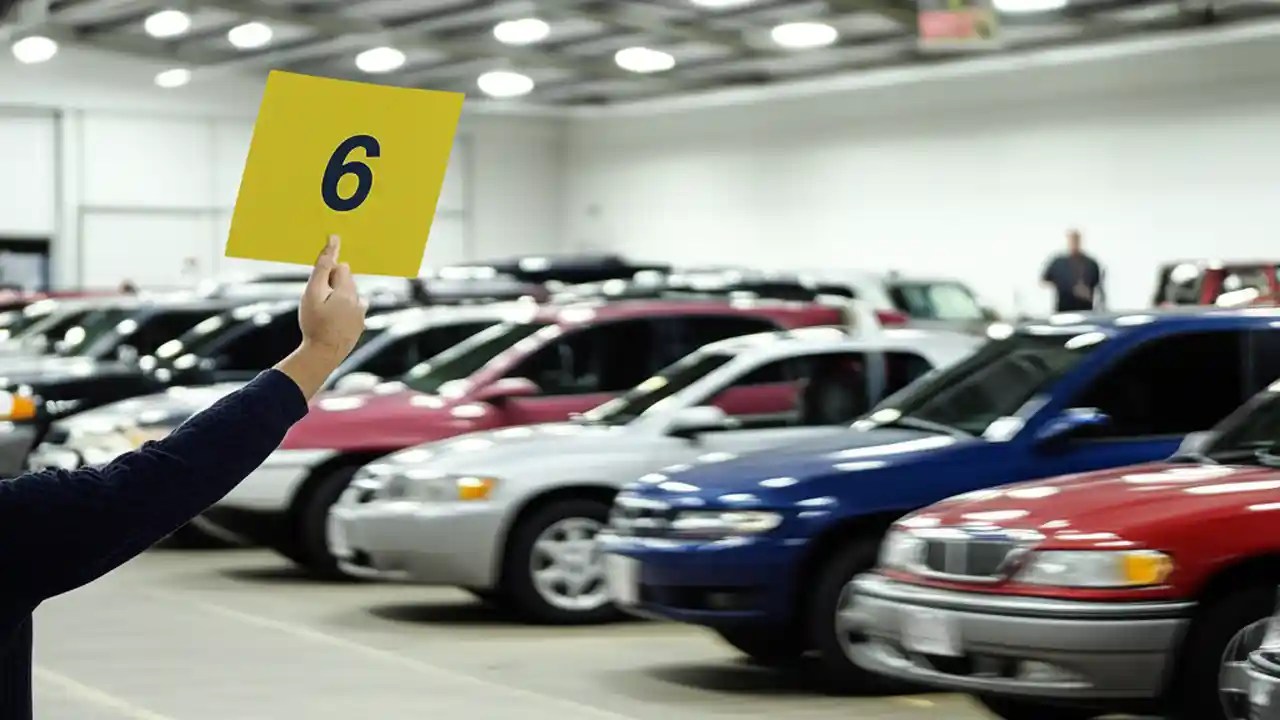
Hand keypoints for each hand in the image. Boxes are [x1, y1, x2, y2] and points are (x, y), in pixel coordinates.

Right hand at [300, 235, 365, 360]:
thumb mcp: (312, 293)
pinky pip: (351, 309)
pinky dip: (341, 311)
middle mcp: (359, 301)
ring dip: (337, 298)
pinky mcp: (359, 325)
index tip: (320, 283)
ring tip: (324, 314)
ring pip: (349, 295)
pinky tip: (331, 322)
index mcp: (348, 291)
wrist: (324, 354)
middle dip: (333, 285)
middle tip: (319, 302)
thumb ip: (322, 267)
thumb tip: (333, 241)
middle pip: (347, 281)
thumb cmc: (314, 323)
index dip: (328, 274)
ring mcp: (361, 314)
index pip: (341, 268)